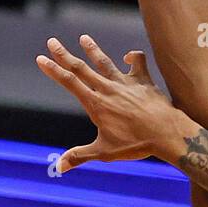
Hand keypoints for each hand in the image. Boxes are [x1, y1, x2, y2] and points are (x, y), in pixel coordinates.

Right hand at [37, 34, 187, 171]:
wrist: (166, 133)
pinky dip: (133, 57)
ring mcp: (126, 83)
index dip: (53, 70)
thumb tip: (58, 168)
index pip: (70, 83)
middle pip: (81, 68)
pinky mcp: (143, 81)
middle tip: (52, 41)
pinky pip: (138, 63)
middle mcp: (108, 89)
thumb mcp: (104, 152)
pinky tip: (128, 56)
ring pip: (105, 62)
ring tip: (84, 38)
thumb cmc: (135, 144)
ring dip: (93, 50)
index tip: (41, 59)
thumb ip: (79, 156)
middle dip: (64, 54)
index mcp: (96, 104)